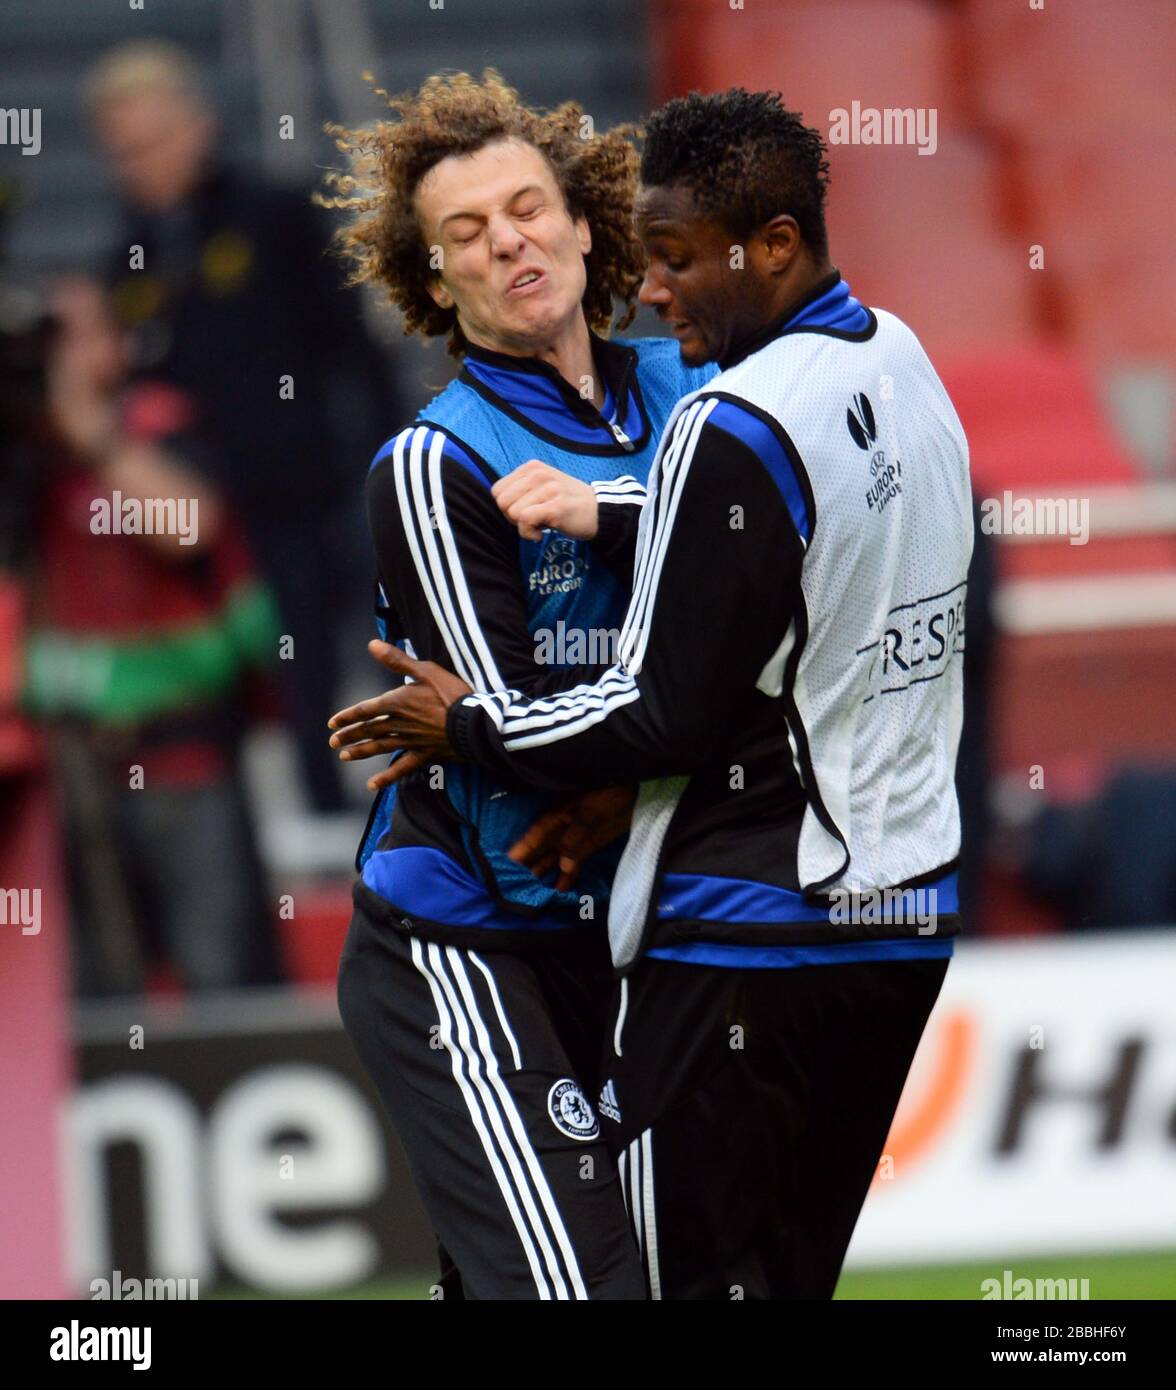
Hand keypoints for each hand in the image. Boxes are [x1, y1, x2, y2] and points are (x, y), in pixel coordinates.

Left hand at [327, 640, 471, 790]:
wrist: (473, 722)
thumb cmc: (451, 693)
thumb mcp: (425, 670)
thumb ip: (397, 660)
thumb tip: (372, 644)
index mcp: (397, 703)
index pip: (366, 710)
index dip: (348, 716)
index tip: (332, 723)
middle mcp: (400, 724)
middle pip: (369, 730)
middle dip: (350, 735)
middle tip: (333, 742)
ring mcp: (411, 741)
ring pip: (380, 747)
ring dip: (361, 752)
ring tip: (344, 756)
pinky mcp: (424, 754)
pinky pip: (402, 769)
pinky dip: (386, 778)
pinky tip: (372, 785)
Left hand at [493, 459, 598, 540]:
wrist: (599, 512)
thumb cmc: (568, 503)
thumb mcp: (543, 487)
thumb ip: (521, 490)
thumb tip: (500, 502)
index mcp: (532, 467)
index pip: (497, 490)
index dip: (506, 506)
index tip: (525, 511)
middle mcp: (538, 474)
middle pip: (501, 501)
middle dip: (512, 517)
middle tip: (532, 520)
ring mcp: (548, 489)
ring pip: (512, 512)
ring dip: (523, 526)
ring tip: (540, 524)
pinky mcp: (555, 506)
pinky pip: (524, 521)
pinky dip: (528, 533)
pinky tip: (540, 534)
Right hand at [508, 785, 636, 889]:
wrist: (631, 789)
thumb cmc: (607, 793)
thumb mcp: (590, 812)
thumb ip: (576, 838)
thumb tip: (563, 866)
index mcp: (554, 820)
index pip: (529, 841)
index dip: (516, 856)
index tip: (501, 873)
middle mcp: (557, 833)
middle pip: (536, 855)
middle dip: (525, 873)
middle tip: (511, 894)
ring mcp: (572, 842)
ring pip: (552, 863)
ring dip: (543, 879)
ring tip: (531, 900)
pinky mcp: (587, 849)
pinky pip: (573, 867)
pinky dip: (566, 879)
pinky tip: (558, 894)